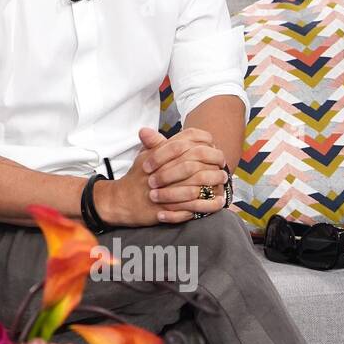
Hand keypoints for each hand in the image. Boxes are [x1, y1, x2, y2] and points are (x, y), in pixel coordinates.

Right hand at [93, 128, 226, 225]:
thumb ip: (163, 143)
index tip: (214, 150)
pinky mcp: (164, 209)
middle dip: (211, 167)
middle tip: (223, 169)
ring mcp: (162, 191)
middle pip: (192, 165)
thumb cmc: (136, 177)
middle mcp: (159, 172)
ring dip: (211, 186)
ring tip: (222, 185)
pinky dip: (206, 206)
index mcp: (156, 156)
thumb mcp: (147, 156)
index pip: (183, 144)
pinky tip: (216, 203)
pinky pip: (190, 208)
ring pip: (194, 188)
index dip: (203, 146)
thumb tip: (188, 134)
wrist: (119, 200)